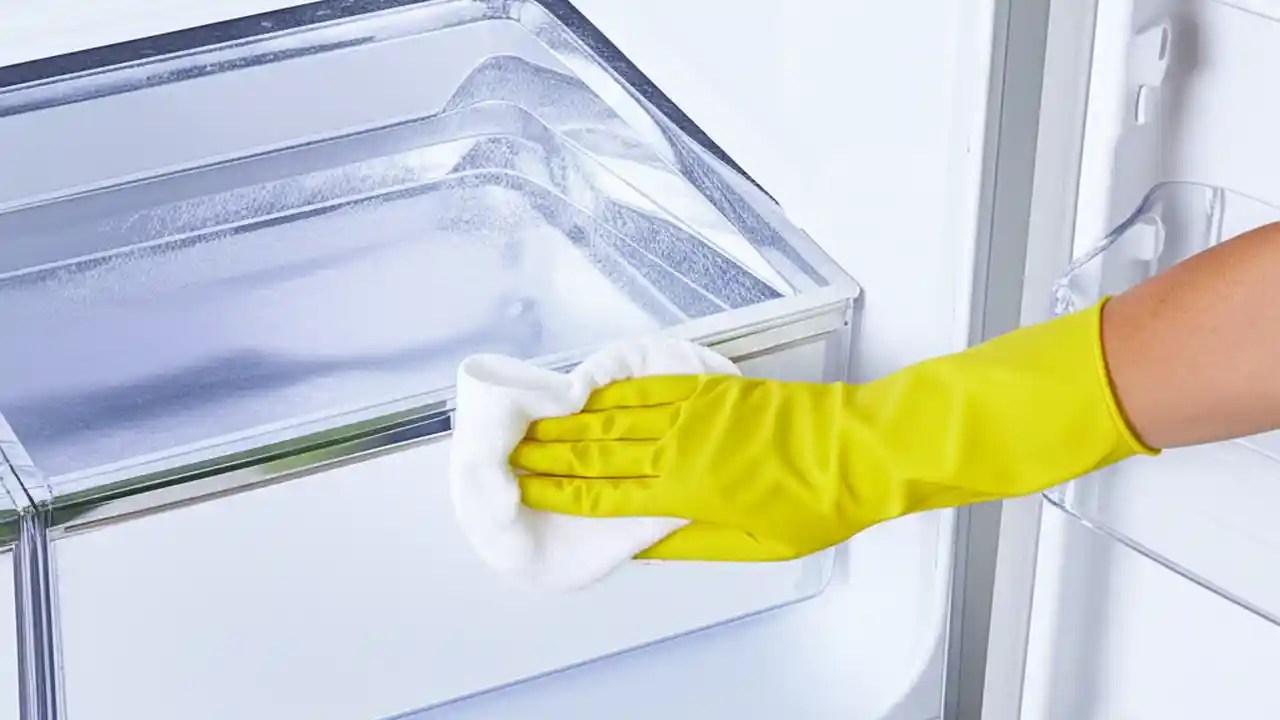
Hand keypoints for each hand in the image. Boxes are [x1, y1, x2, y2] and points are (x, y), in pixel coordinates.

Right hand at [511, 301, 1150, 561]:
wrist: (865, 449)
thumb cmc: (818, 503)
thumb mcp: (751, 545)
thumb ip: (686, 539)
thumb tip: (638, 540)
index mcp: (687, 491)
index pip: (605, 492)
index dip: (560, 490)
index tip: (525, 486)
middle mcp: (682, 445)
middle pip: (599, 447)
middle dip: (550, 449)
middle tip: (509, 448)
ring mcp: (696, 410)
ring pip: (617, 413)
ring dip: (572, 417)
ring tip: (535, 418)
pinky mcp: (713, 388)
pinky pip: (651, 384)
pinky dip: (614, 387)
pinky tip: (591, 387)